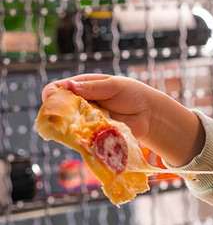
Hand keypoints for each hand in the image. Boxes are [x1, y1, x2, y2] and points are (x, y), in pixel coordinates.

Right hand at [42, 74, 203, 165]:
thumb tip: (69, 87)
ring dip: (73, 126)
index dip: (52, 94)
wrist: (149, 114)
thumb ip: (92, 88)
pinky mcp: (93, 135)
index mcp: (81, 87)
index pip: (57, 89)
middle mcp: (79, 104)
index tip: (53, 98)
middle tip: (68, 115)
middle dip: (60, 112)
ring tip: (84, 124)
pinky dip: (84, 137)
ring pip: (68, 125)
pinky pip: (83, 138)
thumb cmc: (132, 94)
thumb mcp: (113, 86)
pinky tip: (90, 135)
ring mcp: (85, 120)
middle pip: (58, 109)